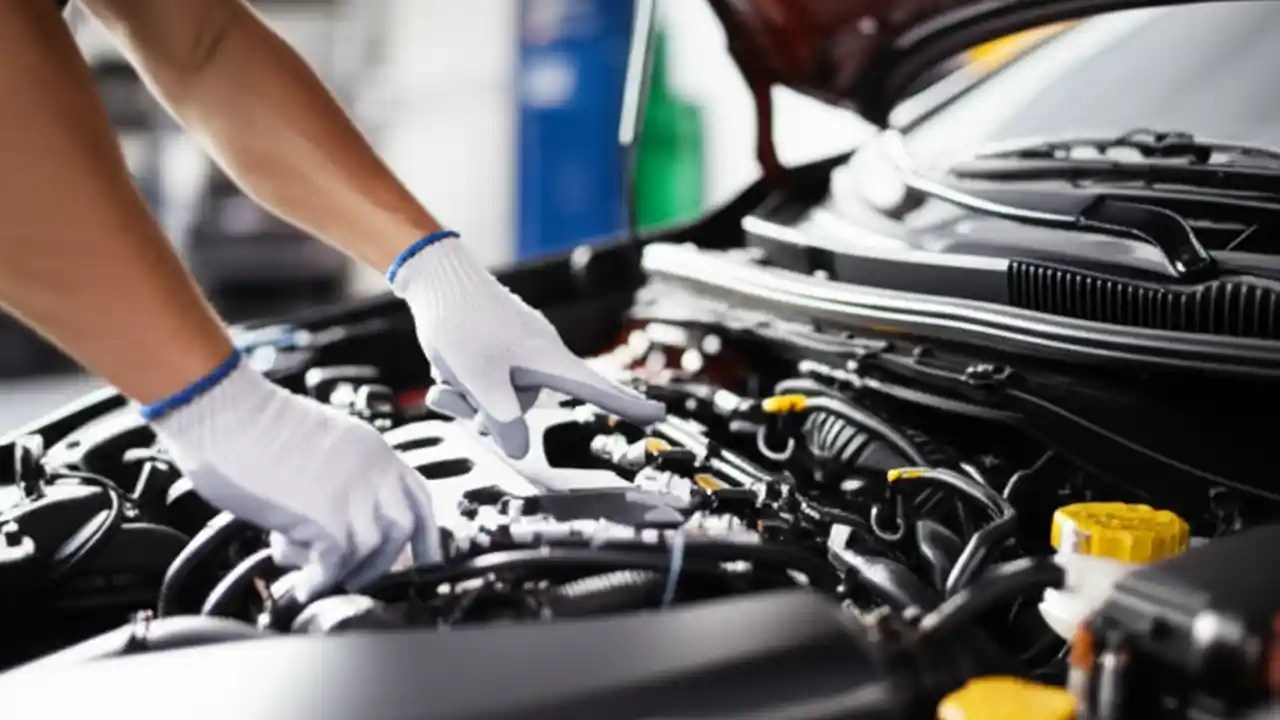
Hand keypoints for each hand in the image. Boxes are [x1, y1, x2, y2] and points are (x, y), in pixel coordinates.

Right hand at [149, 358, 438, 600]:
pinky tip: (303, 585)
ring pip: (371, 550)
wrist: (221, 410)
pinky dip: (318, 582)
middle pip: (404, 527)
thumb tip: (334, 515)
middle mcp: (372, 468)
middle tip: (358, 578)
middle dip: (385, 561)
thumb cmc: (249, 423)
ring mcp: (352, 492)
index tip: (426, 558)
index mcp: (372, 448)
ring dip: (344, 571)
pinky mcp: (324, 516)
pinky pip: (334, 565)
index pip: (418, 494)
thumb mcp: (317, 442)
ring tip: (311, 569)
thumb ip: (338, 474)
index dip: (425, 532)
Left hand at [389, 233, 664, 457]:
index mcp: (548, 360)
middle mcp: (540, 356)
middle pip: (524, 408)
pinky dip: (464, 381)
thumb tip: (519, 449)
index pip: (598, 390)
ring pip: (497, 397)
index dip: (630, 406)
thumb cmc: (461, 319)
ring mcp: (518, 351)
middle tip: (459, 392)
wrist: (436, 274)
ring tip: (449, 374)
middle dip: (487, 411)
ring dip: (469, 396)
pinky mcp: (499, 348)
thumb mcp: (479, 379)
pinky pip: (486, 380)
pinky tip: (447, 369)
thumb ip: (501, 419)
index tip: (659, 415)